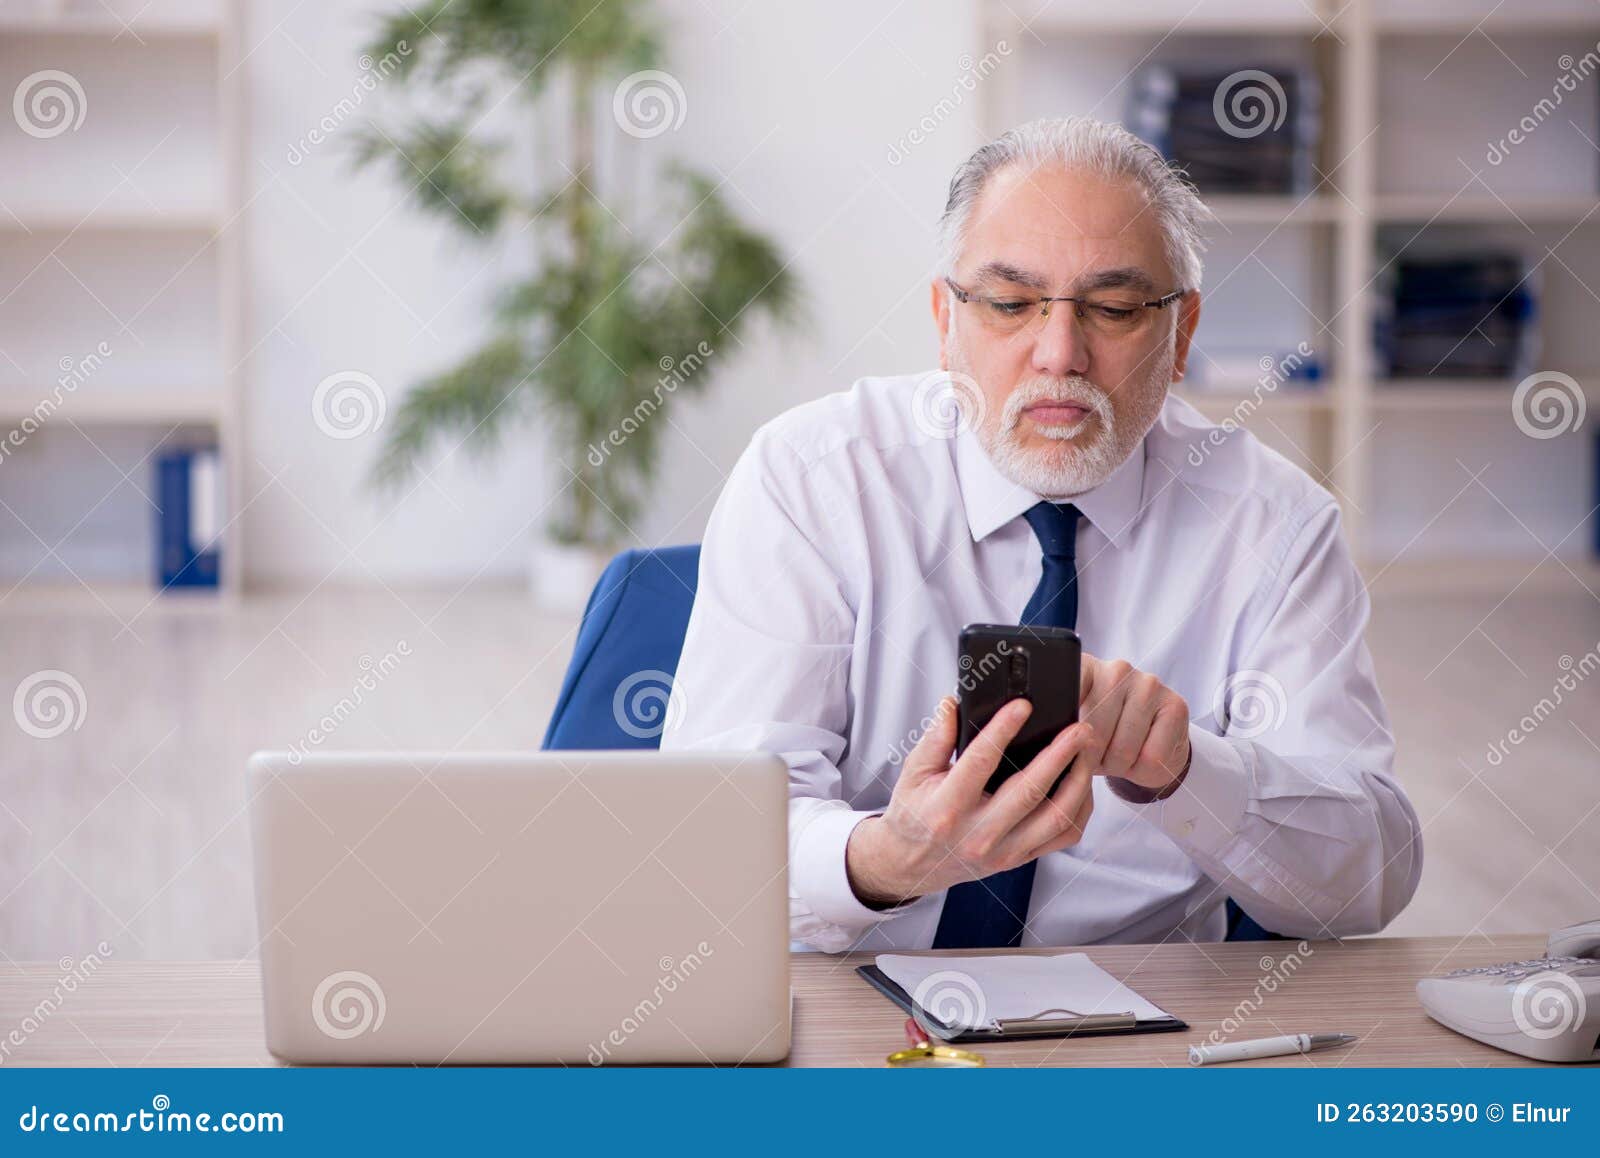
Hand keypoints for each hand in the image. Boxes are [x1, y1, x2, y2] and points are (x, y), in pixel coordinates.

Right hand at [845, 696, 1096, 907]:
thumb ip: (935, 738)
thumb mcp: (913, 773)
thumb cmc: (913, 814)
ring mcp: (1003, 851)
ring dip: (1079, 781)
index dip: (1003, 730)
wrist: (913, 865)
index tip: (1023, 706)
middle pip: (1030, 791)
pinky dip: (1079, 808)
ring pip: (1056, 817)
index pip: (980, 762)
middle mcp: (979, 834)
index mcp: (947, 808)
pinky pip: (1063, 835)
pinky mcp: (1020, 859)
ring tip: (1086, 751)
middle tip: (1079, 727)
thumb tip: (954, 703)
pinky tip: (1081, 782)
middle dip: (1060, 755)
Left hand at [1075, 652, 1191, 796]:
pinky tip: (1141, 757)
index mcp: (1085, 668)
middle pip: (1093, 731)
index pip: (1065, 692)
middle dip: (1091, 759)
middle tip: (1096, 758)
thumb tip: (1050, 742)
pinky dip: (1143, 770)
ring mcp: (1148, 684)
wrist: (1151, 746)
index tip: (1062, 741)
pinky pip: (1151, 757)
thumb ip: (1061, 728)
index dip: (1062, 728)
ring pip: (1123, 748)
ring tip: (1118, 758)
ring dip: (1117, 766)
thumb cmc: (1106, 736)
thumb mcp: (1077, 729)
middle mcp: (1116, 669)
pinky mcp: (1175, 705)